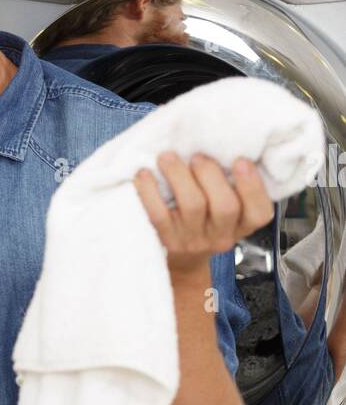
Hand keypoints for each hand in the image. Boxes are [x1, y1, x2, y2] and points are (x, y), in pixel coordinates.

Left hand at [133, 151, 275, 275]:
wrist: (183, 260)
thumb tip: (222, 144)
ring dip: (179, 175)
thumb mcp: (229, 207)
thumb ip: (232, 183)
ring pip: (193, 206)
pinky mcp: (168, 241)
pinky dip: (149, 191)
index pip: (259, 211)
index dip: (251, 185)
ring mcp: (194, 240)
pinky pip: (159, 215)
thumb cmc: (207, 221)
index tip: (240, 161)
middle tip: (197, 157)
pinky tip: (145, 175)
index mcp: (243, 223)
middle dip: (211, 174)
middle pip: (225, 206)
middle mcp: (222, 235)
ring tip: (167, 157)